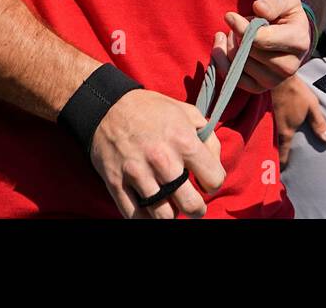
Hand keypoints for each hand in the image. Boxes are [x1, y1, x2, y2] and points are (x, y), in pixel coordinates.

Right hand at [90, 88, 224, 218]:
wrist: (109, 106)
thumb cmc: (154, 110)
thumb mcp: (189, 113)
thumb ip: (209, 140)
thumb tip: (215, 166)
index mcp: (184, 141)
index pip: (214, 179)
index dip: (213, 183)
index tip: (206, 182)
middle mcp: (163, 160)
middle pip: (191, 205)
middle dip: (196, 209)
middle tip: (192, 204)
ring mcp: (138, 174)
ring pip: (163, 216)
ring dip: (171, 214)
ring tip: (171, 204)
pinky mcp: (116, 184)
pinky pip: (135, 216)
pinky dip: (146, 218)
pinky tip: (151, 208)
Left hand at [219, 0, 311, 93]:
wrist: (288, 35)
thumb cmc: (285, 14)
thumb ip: (274, 2)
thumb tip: (259, 9)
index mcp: (299, 42)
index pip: (262, 40)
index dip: (241, 27)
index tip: (230, 16)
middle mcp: (289, 66)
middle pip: (248, 52)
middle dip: (236, 35)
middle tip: (237, 23)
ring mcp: (274, 80)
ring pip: (239, 65)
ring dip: (229, 46)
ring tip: (235, 34)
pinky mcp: (259, 88)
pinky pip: (233, 79)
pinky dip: (222, 62)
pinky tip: (222, 46)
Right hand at [270, 74, 325, 165]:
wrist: (277, 76)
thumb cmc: (297, 92)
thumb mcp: (312, 107)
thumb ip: (319, 124)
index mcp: (287, 132)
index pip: (283, 155)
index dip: (283, 165)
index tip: (282, 174)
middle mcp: (275, 130)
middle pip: (273, 150)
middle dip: (274, 159)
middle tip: (274, 169)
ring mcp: (267, 123)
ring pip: (267, 140)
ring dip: (269, 147)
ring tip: (269, 155)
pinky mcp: (263, 115)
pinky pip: (264, 130)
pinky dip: (264, 135)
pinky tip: (265, 136)